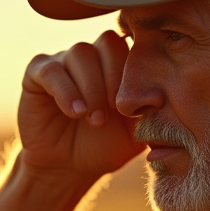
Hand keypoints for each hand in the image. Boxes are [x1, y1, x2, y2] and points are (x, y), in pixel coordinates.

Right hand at [17, 30, 144, 180]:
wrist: (68, 168)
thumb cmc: (104, 147)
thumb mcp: (137, 133)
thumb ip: (155, 112)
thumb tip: (172, 96)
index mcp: (117, 64)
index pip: (132, 44)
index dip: (135, 70)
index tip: (135, 105)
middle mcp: (91, 56)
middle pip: (107, 42)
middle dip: (114, 77)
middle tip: (114, 112)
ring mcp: (63, 62)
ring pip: (80, 53)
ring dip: (92, 87)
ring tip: (95, 119)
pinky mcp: (37, 74)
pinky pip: (51, 70)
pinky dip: (66, 91)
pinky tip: (75, 113)